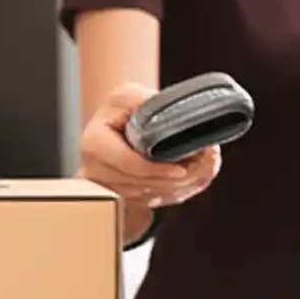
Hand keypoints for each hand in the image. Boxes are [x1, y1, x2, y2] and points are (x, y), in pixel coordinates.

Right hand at [77, 83, 221, 207]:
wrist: (116, 125)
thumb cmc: (122, 109)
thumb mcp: (129, 96)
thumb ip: (145, 103)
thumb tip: (174, 116)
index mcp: (94, 144)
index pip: (127, 164)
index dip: (156, 170)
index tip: (181, 169)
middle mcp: (97, 171)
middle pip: (143, 185)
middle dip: (176, 179)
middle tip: (204, 165)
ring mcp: (111, 188)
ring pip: (152, 197)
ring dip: (181, 186)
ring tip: (202, 169)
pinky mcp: (125, 198)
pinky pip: (155, 202)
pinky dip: (177, 192)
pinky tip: (192, 178)